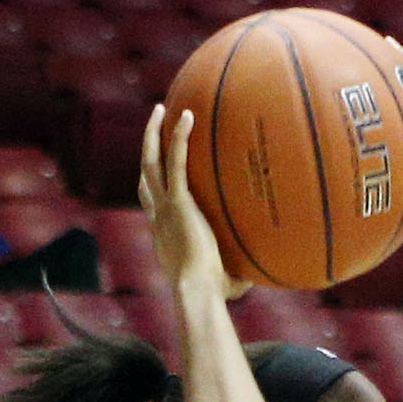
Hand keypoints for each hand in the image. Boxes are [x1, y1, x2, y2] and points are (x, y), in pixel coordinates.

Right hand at [139, 105, 248, 299]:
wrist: (197, 290)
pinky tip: (187, 116)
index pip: (151, 199)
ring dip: (154, 133)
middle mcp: (158, 214)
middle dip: (147, 146)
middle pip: (145, 173)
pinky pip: (175, 162)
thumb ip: (234, 273)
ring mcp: (165, 206)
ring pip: (151, 161)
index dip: (151, 181)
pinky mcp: (178, 201)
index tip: (155, 166)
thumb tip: (256, 277)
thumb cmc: (213, 292)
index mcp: (163, 230)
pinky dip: (178, 137)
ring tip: (162, 108)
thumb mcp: (223, 279)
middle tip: (154, 124)